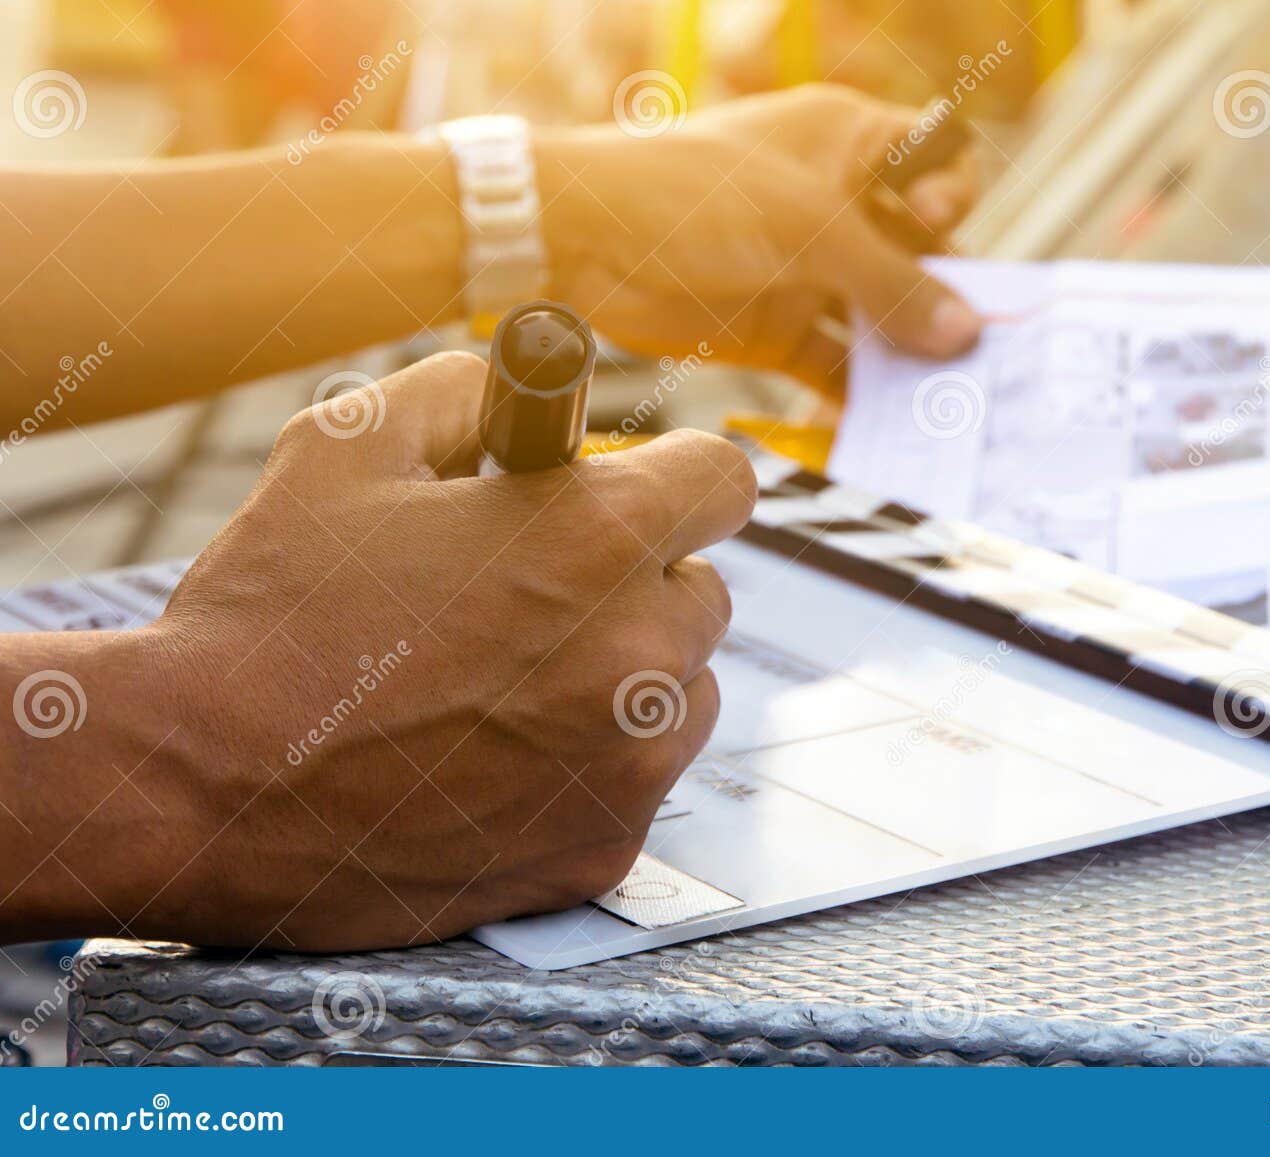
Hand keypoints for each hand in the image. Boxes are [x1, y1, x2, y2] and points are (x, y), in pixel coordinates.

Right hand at [22, 353, 753, 950]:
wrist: (199, 788)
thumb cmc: (272, 608)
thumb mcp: (348, 443)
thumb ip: (467, 392)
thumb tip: (530, 396)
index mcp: (596, 537)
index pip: (722, 478)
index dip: (673, 475)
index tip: (634, 491)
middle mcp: (641, 655)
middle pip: (701, 591)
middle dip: (636, 580)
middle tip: (535, 596)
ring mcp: (631, 764)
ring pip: (683, 692)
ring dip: (626, 676)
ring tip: (505, 684)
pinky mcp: (606, 847)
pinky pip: (634, 780)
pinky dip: (588, 766)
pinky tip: (490, 761)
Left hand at [536, 84, 983, 395]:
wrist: (583, 241)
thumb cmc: (694, 197)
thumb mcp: (808, 230)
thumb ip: (890, 282)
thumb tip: (965, 332)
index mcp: (848, 143)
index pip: (936, 156)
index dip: (952, 191)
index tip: (935, 223)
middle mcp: (837, 205)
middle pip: (920, 251)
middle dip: (948, 296)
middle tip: (974, 346)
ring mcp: (807, 270)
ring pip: (881, 316)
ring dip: (910, 354)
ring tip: (943, 399)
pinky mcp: (776, 328)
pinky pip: (835, 365)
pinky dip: (858, 394)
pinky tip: (884, 425)